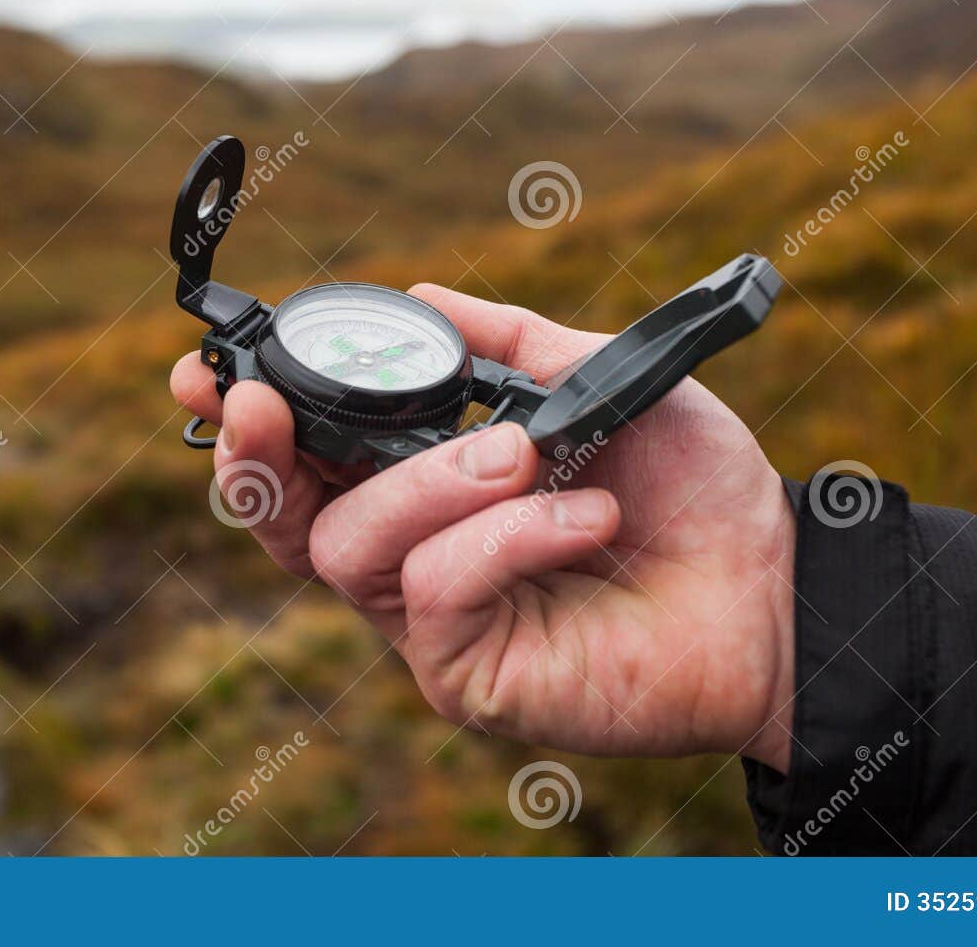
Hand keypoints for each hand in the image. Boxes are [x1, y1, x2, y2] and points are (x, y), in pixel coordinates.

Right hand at [170, 285, 795, 770]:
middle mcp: (413, 557)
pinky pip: (439, 590)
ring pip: (352, 547)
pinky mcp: (470, 677)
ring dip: (432, 482)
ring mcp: (435, 624)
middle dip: (258, 455)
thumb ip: (504, 342)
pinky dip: (507, 535)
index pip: (306, 460)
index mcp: (427, 487)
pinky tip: (585, 514)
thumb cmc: (687, 488)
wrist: (772, 581)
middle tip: (262, 402)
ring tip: (524, 453)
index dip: (246, 419)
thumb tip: (416, 298)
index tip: (203, 370)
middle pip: (285, 519)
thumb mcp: (594, 381)